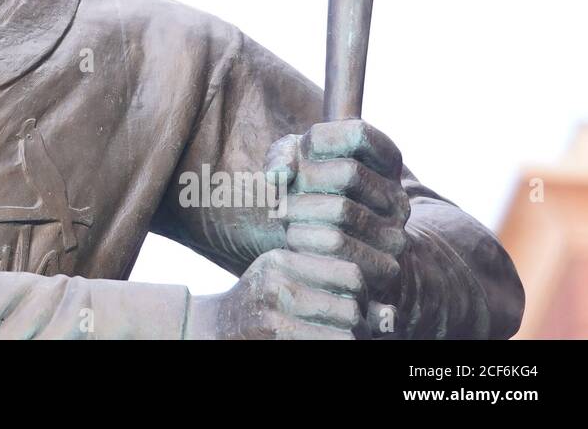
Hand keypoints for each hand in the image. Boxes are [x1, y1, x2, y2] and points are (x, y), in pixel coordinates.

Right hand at [187, 249, 365, 338]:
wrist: (215, 330)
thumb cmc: (262, 308)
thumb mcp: (290, 286)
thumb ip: (336, 291)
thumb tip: (390, 316)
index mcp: (282, 259)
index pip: (351, 273)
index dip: (362, 294)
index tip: (353, 305)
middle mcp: (276, 280)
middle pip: (352, 306)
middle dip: (360, 324)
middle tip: (353, 330)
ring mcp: (273, 312)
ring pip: (347, 332)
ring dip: (353, 340)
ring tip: (341, 337)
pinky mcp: (274, 336)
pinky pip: (329, 345)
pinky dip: (336, 346)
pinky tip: (326, 342)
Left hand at [265, 119, 411, 335]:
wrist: (316, 253)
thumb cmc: (303, 194)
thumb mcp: (294, 162)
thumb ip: (283, 155)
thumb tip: (280, 174)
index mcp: (385, 164)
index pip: (359, 133)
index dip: (323, 138)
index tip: (306, 151)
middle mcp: (398, 198)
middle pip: (349, 172)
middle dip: (306, 180)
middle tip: (285, 191)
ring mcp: (395, 234)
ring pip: (342, 210)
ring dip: (299, 211)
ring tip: (285, 216)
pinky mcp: (385, 267)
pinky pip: (337, 245)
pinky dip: (304, 239)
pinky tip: (292, 239)